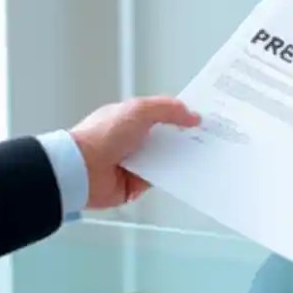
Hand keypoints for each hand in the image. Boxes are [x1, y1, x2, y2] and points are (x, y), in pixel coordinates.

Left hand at [71, 96, 199, 208]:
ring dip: (180, 158)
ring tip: (206, 156)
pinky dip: (171, 176)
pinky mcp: (135, 183)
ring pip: (166, 159)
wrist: (82, 169)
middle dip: (185, 138)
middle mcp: (132, 139)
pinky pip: (160, 179)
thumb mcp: (139, 110)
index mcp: (130, 118)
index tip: (202, 118)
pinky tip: (187, 173)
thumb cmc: (103, 135)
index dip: (181, 115)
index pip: (161, 114)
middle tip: (210, 138)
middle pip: (166, 138)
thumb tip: (193, 116)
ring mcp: (134, 161)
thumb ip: (168, 109)